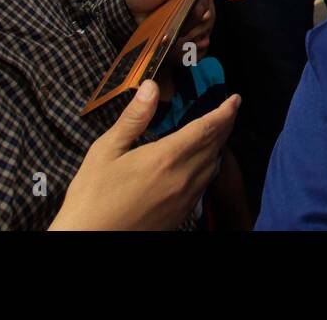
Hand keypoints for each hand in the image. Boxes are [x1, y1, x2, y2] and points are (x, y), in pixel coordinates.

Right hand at [50, 80, 238, 229]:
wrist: (90, 239)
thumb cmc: (93, 196)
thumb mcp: (106, 151)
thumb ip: (134, 118)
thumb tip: (151, 87)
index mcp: (167, 157)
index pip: (208, 128)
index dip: (225, 112)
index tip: (236, 99)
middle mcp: (184, 177)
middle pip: (215, 146)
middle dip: (225, 125)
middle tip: (230, 110)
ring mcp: (185, 198)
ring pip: (213, 166)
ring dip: (219, 146)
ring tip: (217, 132)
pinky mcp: (182, 214)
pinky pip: (205, 184)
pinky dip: (210, 166)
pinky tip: (201, 162)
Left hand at [124, 0, 216, 87]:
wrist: (129, 11)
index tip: (200, 0)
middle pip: (210, 3)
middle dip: (200, 14)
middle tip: (186, 20)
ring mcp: (194, 9)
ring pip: (207, 22)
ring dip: (195, 30)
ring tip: (180, 34)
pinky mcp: (190, 26)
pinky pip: (200, 36)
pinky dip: (196, 43)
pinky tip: (189, 46)